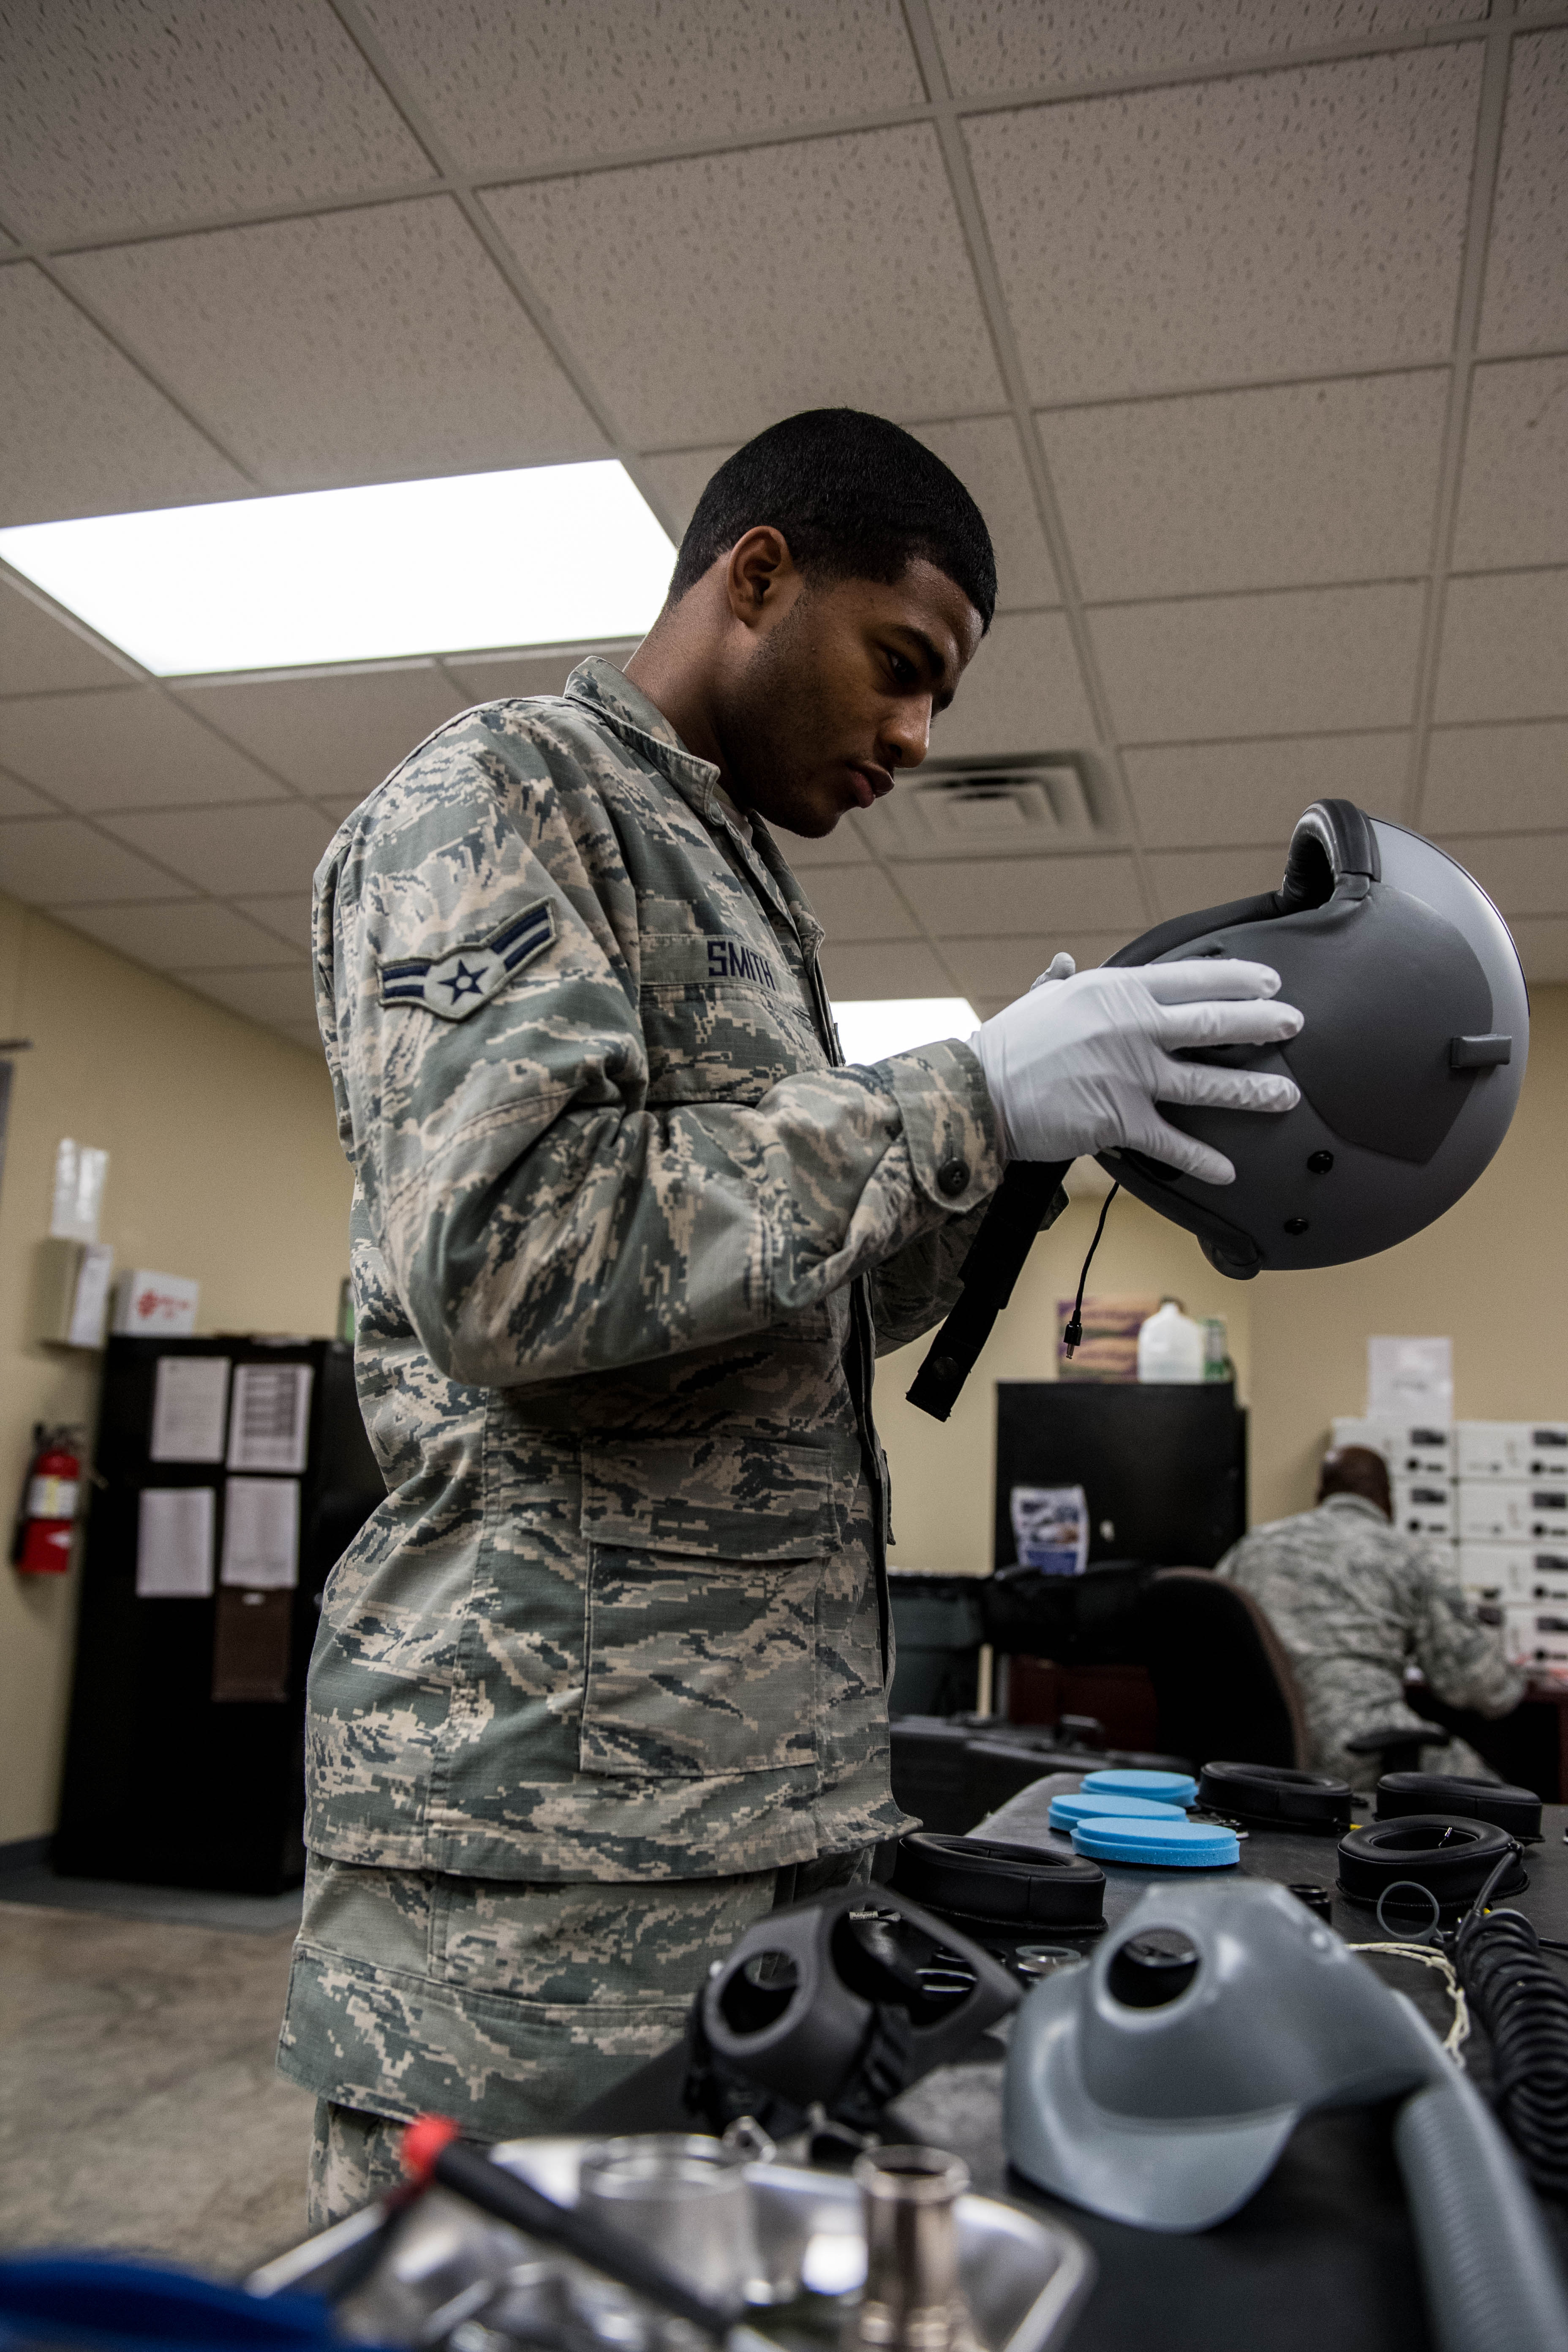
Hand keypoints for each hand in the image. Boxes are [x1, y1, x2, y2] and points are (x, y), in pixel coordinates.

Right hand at [971, 959, 1302, 1184]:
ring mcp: (1131, 1074)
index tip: (1270, 983)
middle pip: (1215, 1024)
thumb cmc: (1006, 1046)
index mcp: (1117, 991)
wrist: (978, 1093)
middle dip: (1263, 1025)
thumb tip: (1060, 963)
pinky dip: (1203, 1160)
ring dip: (1254, 1090)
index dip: (1239, 979)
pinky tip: (1228, 1171)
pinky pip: (1173, 1142)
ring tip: (1287, 1096)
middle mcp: (1132, 1027)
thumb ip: (1057, 982)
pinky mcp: (1120, 1119)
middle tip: (1295, 1026)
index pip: (1193, 978)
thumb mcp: (1038, 1001)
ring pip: (1208, 1081)